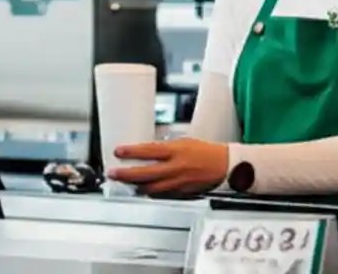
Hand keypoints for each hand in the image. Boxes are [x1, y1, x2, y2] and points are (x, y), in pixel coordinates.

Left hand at [106, 138, 228, 196]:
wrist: (224, 166)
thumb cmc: (205, 151)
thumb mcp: (184, 142)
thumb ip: (165, 147)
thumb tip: (146, 150)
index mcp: (176, 151)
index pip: (149, 151)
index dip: (131, 152)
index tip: (118, 151)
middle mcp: (175, 167)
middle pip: (145, 173)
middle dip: (126, 174)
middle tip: (113, 173)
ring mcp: (178, 182)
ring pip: (151, 187)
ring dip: (136, 186)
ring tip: (125, 183)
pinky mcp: (182, 193)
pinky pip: (162, 194)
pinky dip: (151, 192)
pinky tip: (143, 190)